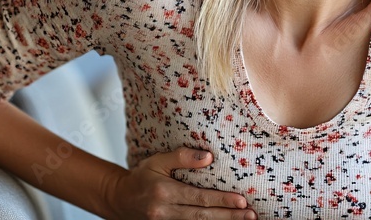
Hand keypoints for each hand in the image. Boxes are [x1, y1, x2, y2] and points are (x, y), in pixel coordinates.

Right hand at [102, 146, 256, 219]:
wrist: (120, 199)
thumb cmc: (141, 177)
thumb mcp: (157, 161)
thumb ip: (181, 157)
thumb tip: (208, 156)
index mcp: (164, 192)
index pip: (198, 198)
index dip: (221, 200)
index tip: (241, 201)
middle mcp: (165, 211)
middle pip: (202, 216)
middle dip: (228, 216)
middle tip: (250, 215)